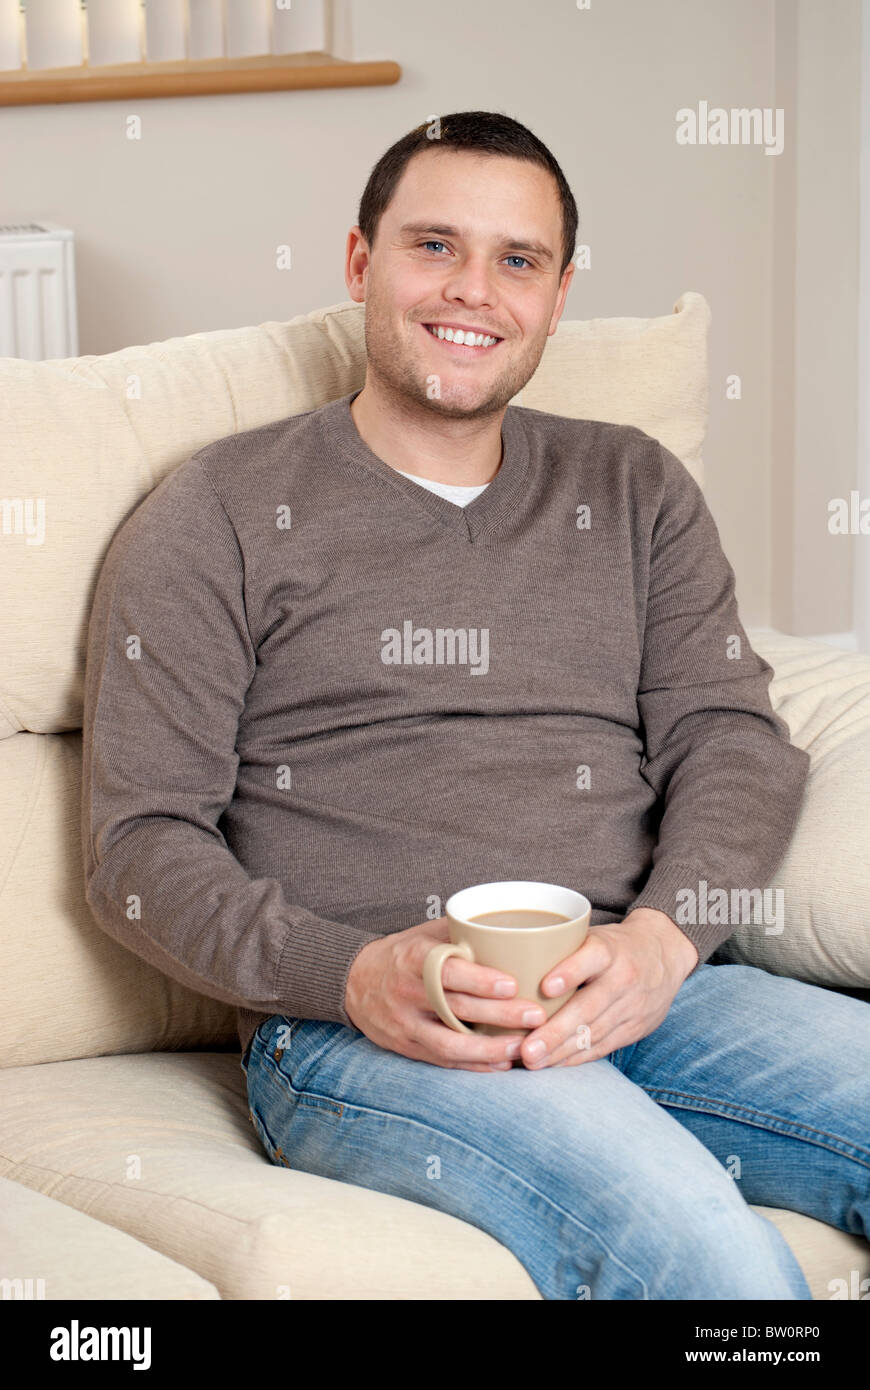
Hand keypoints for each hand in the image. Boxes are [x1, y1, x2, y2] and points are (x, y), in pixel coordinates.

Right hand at [344, 916, 550, 1070]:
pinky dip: (473, 1065)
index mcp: (414, 959)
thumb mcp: (424, 935)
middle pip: (456, 1009)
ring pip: (449, 1043)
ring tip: (523, 1047)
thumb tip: (509, 928)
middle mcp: (409, 993)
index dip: (480, 980)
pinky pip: (442, 1061)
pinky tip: (501, 1063)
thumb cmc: (402, 954)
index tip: (513, 984)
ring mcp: (406, 1024)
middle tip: (536, 1015)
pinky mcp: (406, 1047)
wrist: (353, 982)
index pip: (449, 972)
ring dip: (489, 1048)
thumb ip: (460, 933)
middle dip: (499, 1015)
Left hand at [517, 908, 698, 1070]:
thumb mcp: (593, 934)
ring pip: (595, 1032)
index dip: (570, 972)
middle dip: (556, 1032)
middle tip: (526, 1049)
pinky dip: (577, 1057)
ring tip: (532, 1061)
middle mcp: (624, 977)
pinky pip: (604, 1046)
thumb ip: (561, 948)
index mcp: (611, 949)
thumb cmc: (613, 944)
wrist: (665, 952)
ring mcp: (633, 1006)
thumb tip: (506, 964)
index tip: (545, 987)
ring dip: (561, 1051)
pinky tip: (553, 1064)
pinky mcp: (636, 1027)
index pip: (592, 957)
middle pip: (589, 1007)